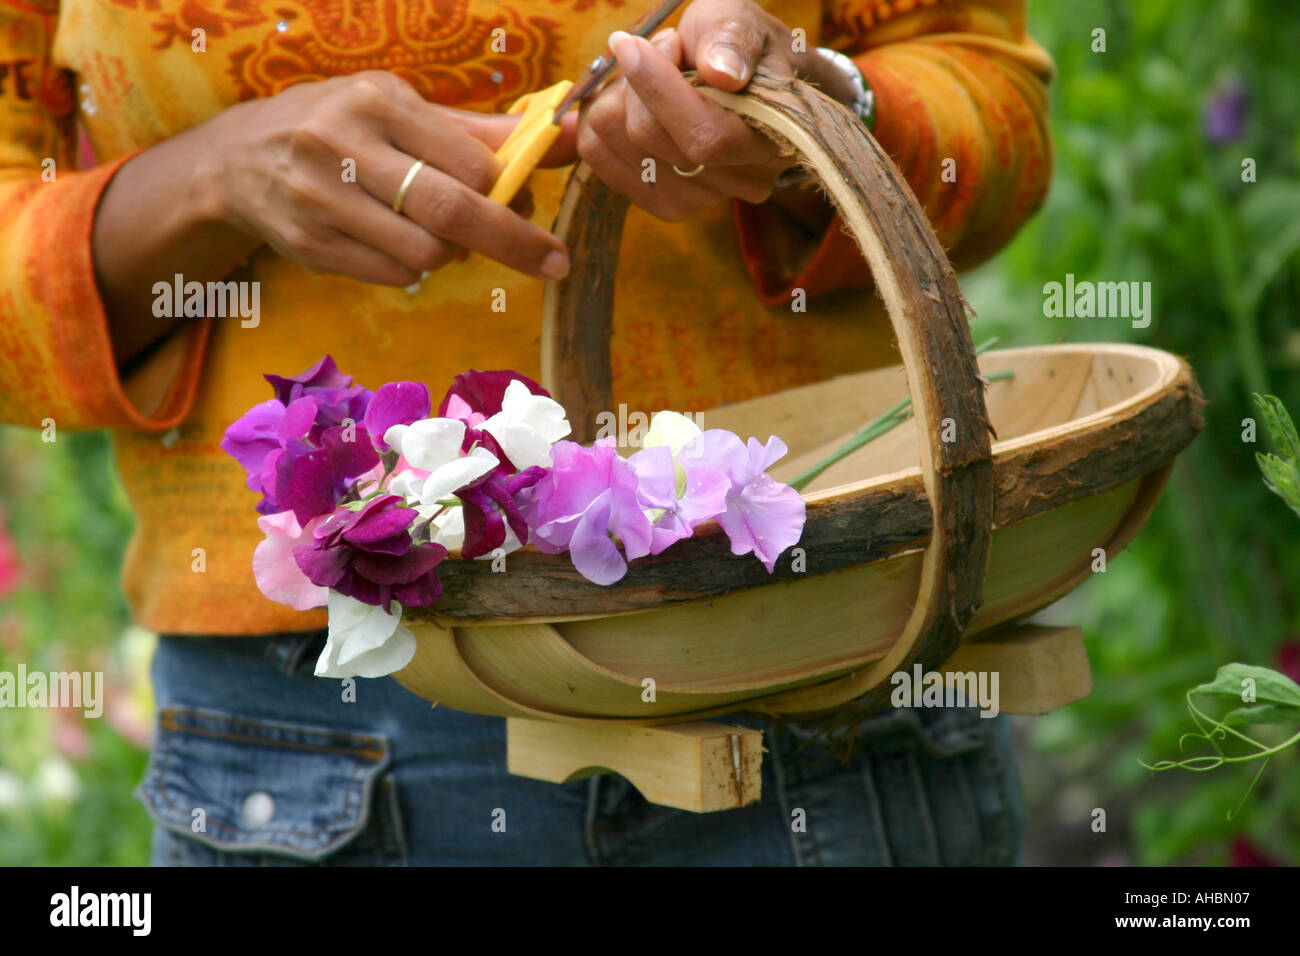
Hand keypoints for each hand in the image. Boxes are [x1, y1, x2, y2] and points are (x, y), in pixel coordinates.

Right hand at [204, 70, 579, 284]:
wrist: (238, 160)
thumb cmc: (338, 125)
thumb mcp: (398, 107)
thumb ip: (477, 130)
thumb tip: (559, 134)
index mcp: (375, 102)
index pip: (470, 163)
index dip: (508, 189)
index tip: (525, 198)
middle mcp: (343, 148)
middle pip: (453, 212)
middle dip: (514, 242)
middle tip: (555, 261)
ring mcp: (322, 201)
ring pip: (426, 253)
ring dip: (452, 252)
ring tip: (441, 232)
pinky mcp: (311, 246)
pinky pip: (395, 275)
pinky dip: (415, 268)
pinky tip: (401, 243)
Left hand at [576, 0, 858, 221]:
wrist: (745, 81)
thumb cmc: (744, 47)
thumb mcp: (741, 22)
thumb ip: (734, 40)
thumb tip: (721, 73)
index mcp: (772, 136)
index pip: (703, 135)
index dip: (657, 88)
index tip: (630, 45)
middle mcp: (740, 181)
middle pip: (647, 136)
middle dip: (635, 81)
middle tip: (660, 48)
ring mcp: (698, 199)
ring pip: (614, 144)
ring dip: (617, 97)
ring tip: (652, 76)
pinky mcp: (662, 203)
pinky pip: (598, 155)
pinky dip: (599, 118)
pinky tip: (629, 100)